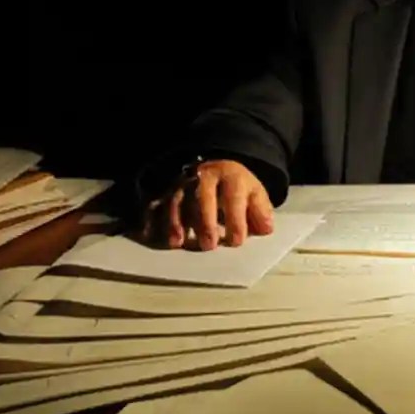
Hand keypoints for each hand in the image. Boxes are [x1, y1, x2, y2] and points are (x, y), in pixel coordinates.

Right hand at [140, 159, 274, 249]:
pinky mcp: (168, 189)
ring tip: (178, 243)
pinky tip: (147, 233)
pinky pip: (156, 201)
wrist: (218, 167)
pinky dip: (150, 216)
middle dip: (205, 221)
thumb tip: (266, 228)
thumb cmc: (238, 189)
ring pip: (177, 199)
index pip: (233, 196)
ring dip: (176, 221)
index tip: (236, 241)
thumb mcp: (255, 194)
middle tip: (209, 246)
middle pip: (202, 196)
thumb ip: (261, 212)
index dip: (235, 219)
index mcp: (230, 175)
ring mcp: (184, 181)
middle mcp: (204, 175)